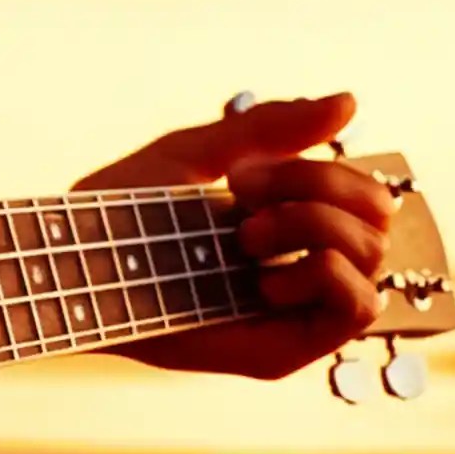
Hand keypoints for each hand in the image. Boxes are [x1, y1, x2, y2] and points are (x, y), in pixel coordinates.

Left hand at [72, 92, 395, 379]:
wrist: (77, 260)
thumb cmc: (123, 210)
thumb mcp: (202, 153)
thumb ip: (273, 129)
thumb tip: (350, 102)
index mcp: (290, 227)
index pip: (366, 195)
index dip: (325, 172)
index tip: (241, 176)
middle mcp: (301, 271)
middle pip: (377, 220)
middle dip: (319, 192)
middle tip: (242, 202)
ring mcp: (293, 315)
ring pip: (373, 257)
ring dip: (314, 228)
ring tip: (243, 239)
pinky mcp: (279, 351)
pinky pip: (357, 310)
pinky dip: (323, 275)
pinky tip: (263, 277)